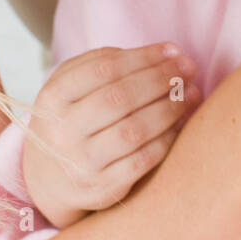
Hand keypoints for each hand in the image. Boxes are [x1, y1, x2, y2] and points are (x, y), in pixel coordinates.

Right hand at [23, 43, 200, 228]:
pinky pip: (144, 160)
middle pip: (121, 97)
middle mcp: (62, 131)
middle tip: (189, 69)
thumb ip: (104, 62)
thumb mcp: (71, 86)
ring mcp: (81, 163)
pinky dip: (167, 138)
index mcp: (52, 98)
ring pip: (135, 130)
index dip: (145, 57)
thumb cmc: (72, 119)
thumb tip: (164, 53)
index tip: (173, 50)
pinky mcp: (102, 189)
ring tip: (191, 93)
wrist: (49, 179)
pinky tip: (181, 123)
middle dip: (162, 79)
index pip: (104, 69)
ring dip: (170, 108)